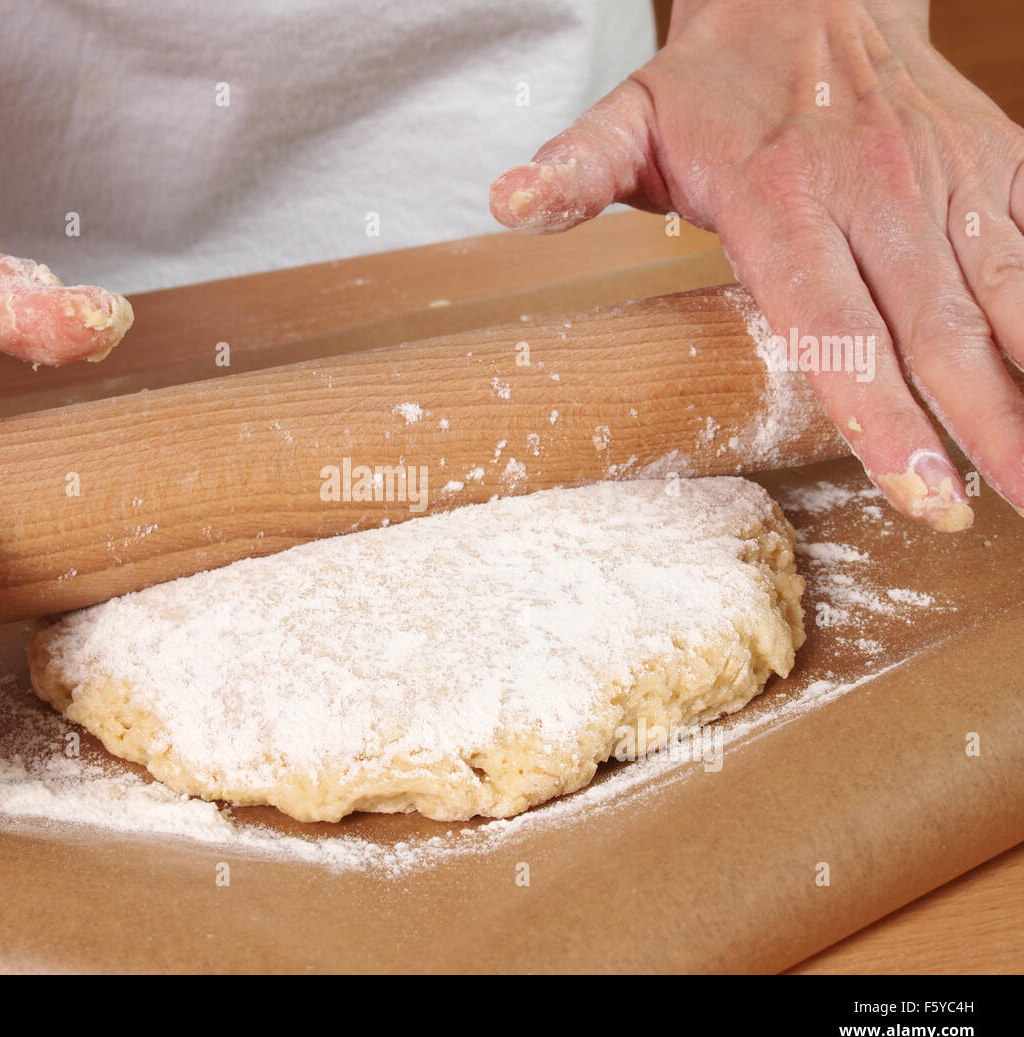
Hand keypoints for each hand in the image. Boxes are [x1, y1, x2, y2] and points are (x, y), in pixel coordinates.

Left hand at [490, 0, 1023, 530]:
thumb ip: (575, 170)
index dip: (879, 413)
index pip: (835, 325)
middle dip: (980, 429)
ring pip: (1011, 293)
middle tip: (1007, 510)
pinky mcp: (999, 163)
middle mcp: (880, 192)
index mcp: (784, 200)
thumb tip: (505, 203)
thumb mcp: (626, 119)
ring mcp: (949, 178)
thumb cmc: (711, 84)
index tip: (920, 493)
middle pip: (936, 330)